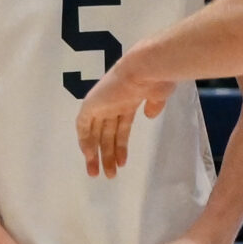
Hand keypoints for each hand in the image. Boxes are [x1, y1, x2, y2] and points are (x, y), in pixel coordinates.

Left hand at [75, 57, 173, 177]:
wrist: (144, 68)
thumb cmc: (155, 80)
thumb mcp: (159, 95)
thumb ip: (154, 105)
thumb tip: (149, 115)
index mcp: (128, 100)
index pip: (120, 127)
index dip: (120, 146)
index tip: (122, 163)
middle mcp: (113, 103)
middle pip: (106, 134)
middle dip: (107, 155)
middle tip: (108, 175)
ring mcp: (101, 103)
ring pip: (95, 133)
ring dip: (96, 153)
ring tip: (97, 174)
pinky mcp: (91, 103)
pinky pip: (83, 125)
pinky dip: (85, 140)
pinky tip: (88, 156)